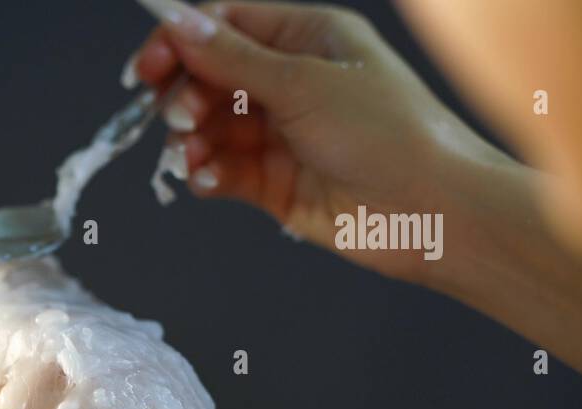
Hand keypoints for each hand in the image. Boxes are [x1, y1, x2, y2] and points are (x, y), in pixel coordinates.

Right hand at [134, 0, 581, 376]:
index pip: (226, 24)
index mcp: (307, 37)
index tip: (147, 67)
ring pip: (210, 127)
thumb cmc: (389, 133)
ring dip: (190, 139)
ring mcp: (281, 134)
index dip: (181, 41)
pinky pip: (223, 171)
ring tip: (193, 153)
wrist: (433, 212)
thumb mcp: (304, 83)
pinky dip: (206, 173)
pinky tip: (207, 179)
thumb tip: (178, 22)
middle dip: (184, 95)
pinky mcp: (274, 183)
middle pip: (209, 76)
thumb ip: (233, 58)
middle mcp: (292, 82)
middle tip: (181, 116)